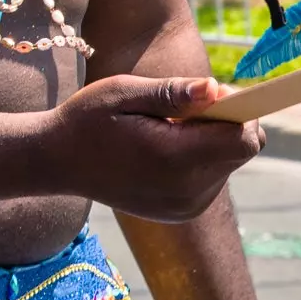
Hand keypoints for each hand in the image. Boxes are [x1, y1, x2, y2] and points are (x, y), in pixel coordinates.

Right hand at [39, 76, 262, 222]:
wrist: (57, 162)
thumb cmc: (87, 119)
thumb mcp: (122, 92)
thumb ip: (172, 92)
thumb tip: (216, 87)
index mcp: (175, 159)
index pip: (243, 139)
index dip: (238, 110)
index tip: (209, 94)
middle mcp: (188, 190)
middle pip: (241, 151)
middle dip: (223, 123)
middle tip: (179, 110)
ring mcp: (187, 207)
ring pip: (228, 164)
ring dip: (210, 142)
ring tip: (165, 131)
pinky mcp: (184, 212)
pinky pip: (213, 179)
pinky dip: (199, 159)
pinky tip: (163, 151)